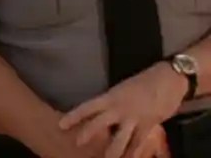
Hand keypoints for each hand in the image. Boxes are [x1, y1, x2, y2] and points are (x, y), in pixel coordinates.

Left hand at [59, 63, 184, 157]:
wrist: (167, 79)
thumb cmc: (144, 81)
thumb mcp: (122, 90)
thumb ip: (112, 102)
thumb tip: (103, 112)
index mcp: (110, 97)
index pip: (87, 107)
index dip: (74, 116)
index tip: (61, 125)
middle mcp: (119, 108)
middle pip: (99, 123)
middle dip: (87, 134)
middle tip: (77, 144)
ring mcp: (134, 118)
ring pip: (120, 138)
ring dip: (112, 150)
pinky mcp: (149, 125)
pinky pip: (139, 142)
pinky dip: (134, 152)